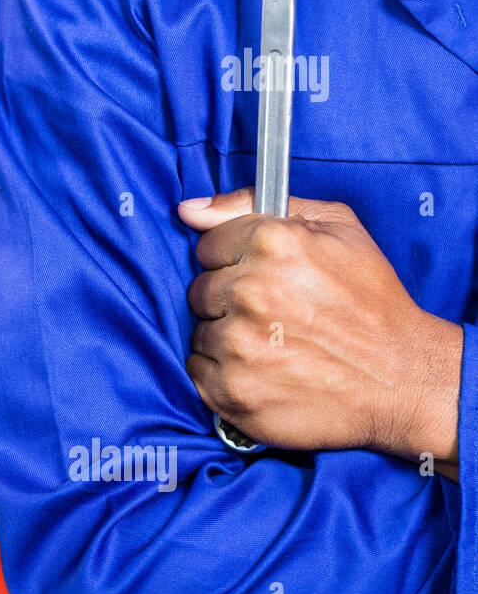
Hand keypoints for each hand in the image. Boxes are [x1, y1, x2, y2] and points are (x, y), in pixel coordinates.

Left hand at [178, 188, 460, 475]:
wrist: (403, 379)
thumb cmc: (372, 302)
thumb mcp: (335, 227)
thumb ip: (253, 204)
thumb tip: (189, 209)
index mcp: (273, 243)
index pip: (208, 246)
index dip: (235, 261)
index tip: (262, 277)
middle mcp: (252, 291)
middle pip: (200, 290)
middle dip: (230, 300)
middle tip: (274, 315)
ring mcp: (238, 344)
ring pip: (199, 331)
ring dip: (227, 338)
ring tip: (274, 344)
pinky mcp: (232, 389)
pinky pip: (197, 370)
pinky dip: (222, 372)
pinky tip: (262, 370)